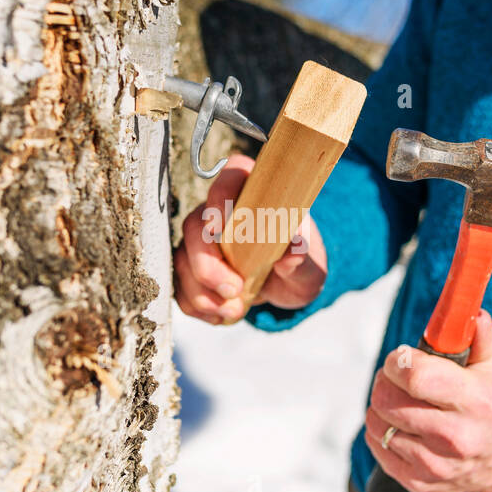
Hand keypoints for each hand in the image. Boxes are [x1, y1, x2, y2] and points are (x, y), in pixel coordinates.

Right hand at [173, 153, 326, 324]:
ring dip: (203, 291)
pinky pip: (181, 285)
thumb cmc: (300, 265)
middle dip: (207, 263)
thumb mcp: (310, 267)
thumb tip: (293, 253)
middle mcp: (222, 212)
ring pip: (183, 258)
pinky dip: (198, 305)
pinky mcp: (192, 268)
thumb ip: (302, 259)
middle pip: (195, 226)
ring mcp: (202, 240)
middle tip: (233, 289)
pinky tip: (221, 315)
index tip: (218, 225)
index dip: (219, 195)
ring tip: (234, 310)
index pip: (231, 176)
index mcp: (255, 195)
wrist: (287, 286)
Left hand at [363, 310, 491, 491]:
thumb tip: (473, 315)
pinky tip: (399, 424)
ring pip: (378, 424)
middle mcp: (457, 438)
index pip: (418, 377)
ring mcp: (435, 464)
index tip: (400, 357)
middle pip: (388, 400)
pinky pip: (377, 447)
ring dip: (380, 406)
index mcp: (477, 402)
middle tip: (396, 377)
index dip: (399, 361)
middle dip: (385, 381)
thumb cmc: (491, 404)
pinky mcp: (417, 481)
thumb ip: (481, 338)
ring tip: (400, 400)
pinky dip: (380, 431)